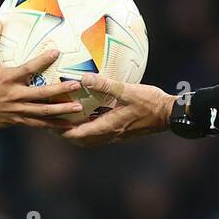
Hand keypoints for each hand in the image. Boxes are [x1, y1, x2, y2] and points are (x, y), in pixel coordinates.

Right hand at [0, 20, 83, 128]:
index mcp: (8, 79)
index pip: (29, 68)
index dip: (43, 60)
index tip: (56, 52)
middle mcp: (15, 95)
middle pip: (43, 94)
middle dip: (61, 90)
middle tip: (77, 85)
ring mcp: (18, 110)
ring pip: (44, 112)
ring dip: (62, 110)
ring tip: (79, 108)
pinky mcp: (18, 121)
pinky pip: (38, 124)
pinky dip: (52, 125)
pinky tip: (66, 126)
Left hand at [52, 72, 175, 144]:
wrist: (169, 115)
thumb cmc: (151, 103)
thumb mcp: (128, 90)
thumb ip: (106, 84)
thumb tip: (85, 77)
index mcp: (108, 127)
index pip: (77, 135)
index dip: (61, 132)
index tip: (48, 125)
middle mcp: (109, 135)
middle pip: (80, 140)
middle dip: (65, 134)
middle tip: (52, 124)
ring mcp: (115, 135)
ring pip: (89, 139)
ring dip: (76, 132)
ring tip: (66, 122)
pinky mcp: (121, 132)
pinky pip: (99, 134)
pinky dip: (88, 128)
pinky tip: (87, 116)